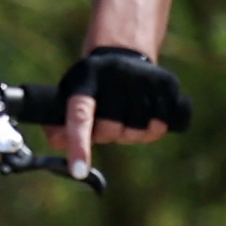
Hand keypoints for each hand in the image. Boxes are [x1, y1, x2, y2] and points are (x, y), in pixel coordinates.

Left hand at [51, 43, 190, 172]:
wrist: (124, 54)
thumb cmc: (91, 87)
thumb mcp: (67, 97)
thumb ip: (57, 125)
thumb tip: (60, 142)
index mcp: (86, 78)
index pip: (80, 114)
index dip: (79, 144)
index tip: (78, 171)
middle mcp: (115, 73)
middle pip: (111, 130)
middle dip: (107, 136)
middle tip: (106, 122)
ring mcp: (143, 76)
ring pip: (139, 132)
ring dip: (130, 134)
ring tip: (125, 116)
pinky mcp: (167, 83)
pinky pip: (161, 127)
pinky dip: (152, 130)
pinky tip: (147, 115)